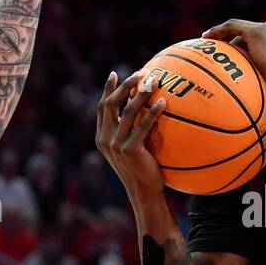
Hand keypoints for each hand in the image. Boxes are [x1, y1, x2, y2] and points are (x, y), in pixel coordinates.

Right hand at [96, 70, 166, 197]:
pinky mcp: (130, 150)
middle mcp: (105, 139)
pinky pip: (143, 126)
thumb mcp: (131, 149)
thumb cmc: (142, 170)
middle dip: (125, 85)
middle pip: (111, 104)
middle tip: (140, 73)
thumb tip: (144, 109)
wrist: (143, 192)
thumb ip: (130, 131)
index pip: (102, 108)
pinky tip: (163, 102)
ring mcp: (116, 145)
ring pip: (127, 111)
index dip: (107, 90)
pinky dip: (153, 112)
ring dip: (140, 93)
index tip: (114, 74)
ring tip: (154, 81)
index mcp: (102, 137)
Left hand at [200, 18, 265, 95]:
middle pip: (244, 32)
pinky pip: (231, 27)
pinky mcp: (256, 32)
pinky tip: (206, 37)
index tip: (227, 53)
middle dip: (228, 38)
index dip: (239, 44)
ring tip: (207, 41)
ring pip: (236, 27)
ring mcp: (265, 29)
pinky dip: (218, 30)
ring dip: (221, 33)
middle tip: (214, 47)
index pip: (254, 39)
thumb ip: (263, 78)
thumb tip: (252, 94)